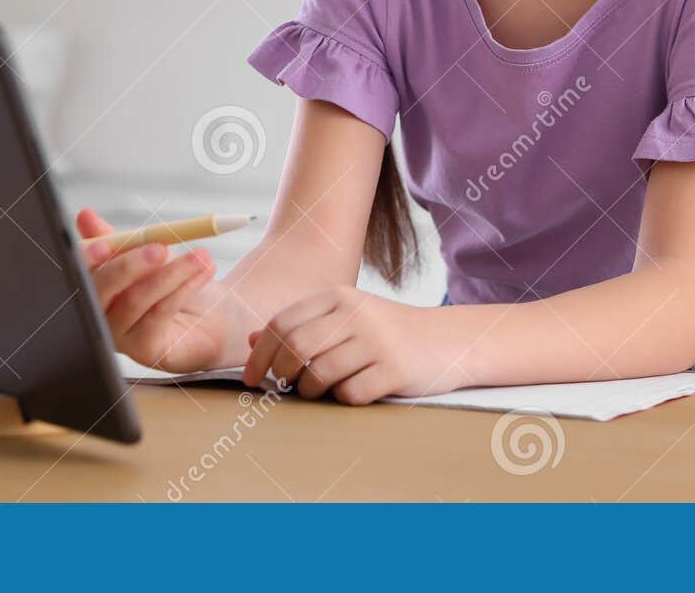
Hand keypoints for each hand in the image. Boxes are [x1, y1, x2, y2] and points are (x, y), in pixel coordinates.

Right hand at [76, 207, 237, 373]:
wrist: (216, 316)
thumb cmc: (175, 283)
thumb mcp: (149, 252)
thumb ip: (120, 238)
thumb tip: (84, 215)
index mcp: (95, 286)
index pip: (78, 272)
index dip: (86, 258)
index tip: (104, 244)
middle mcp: (100, 314)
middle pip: (98, 291)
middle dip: (128, 265)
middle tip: (158, 248)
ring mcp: (121, 336)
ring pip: (136, 299)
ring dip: (172, 273)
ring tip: (201, 255)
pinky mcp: (146, 350)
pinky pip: (160, 314)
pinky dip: (183, 289)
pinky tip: (203, 274)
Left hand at [240, 285, 467, 404]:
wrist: (444, 340)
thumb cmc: (383, 332)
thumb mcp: (343, 317)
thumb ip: (300, 325)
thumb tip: (250, 340)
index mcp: (338, 296)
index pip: (282, 322)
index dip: (259, 353)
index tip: (251, 378)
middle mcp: (356, 313)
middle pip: (296, 347)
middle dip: (280, 373)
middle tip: (282, 387)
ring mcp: (377, 341)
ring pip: (319, 374)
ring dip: (310, 391)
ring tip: (319, 390)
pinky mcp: (395, 369)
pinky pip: (350, 394)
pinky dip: (344, 398)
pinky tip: (354, 389)